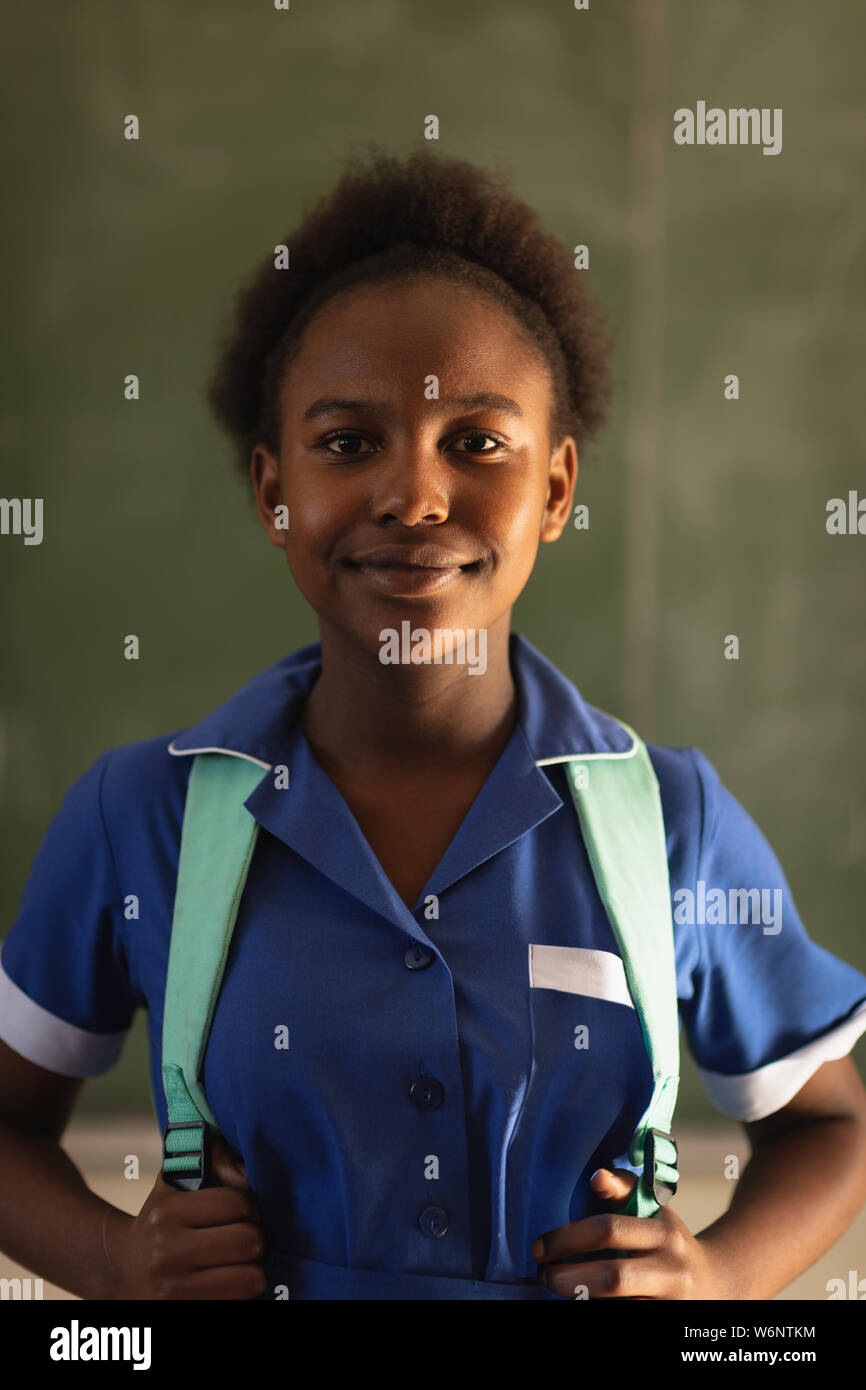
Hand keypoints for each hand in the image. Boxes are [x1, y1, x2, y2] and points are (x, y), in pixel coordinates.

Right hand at [103, 1132, 266, 1298]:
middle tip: (244, 1240)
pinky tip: (226, 1283)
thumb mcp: (174, 1182)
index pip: (238, 1203)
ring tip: (238, 1264)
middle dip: (255, 1239)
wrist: (120, 1271)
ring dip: (252, 1271)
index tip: (242, 1213)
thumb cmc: (159, 1222)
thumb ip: (215, 1160)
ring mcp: (174, 1291)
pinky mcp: (183, 1313)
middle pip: (249, 1242)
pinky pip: (237, 1302)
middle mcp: (166, 1254)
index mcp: (166, 1215)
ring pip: (250, 1279)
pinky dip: (239, 1294)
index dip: (250, 1207)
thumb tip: (247, 1176)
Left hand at [532, 1167, 731, 1298]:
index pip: (610, 1231)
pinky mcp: (667, 1321)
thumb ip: (624, 1189)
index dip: (568, 1238)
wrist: (718, 1285)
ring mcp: (671, 1303)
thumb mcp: (655, 1211)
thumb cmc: (671, 1242)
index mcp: (665, 1234)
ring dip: (580, 1299)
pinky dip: (599, 1310)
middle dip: (568, 1278)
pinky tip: (580, 1303)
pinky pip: (626, 1318)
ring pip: (618, 1305)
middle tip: (543, 1274)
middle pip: (612, 1278)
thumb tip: (597, 1177)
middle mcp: (671, 1270)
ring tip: (556, 1288)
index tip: (540, 1246)